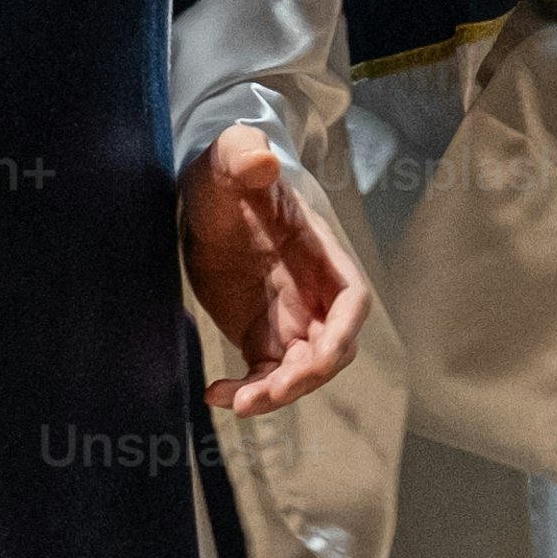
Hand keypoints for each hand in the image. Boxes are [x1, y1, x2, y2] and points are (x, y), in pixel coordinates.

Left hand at [183, 123, 369, 414]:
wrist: (206, 197)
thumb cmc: (228, 172)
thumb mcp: (230, 157)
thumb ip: (244, 155)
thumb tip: (261, 162)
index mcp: (320, 254)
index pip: (351, 300)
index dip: (342, 332)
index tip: (320, 358)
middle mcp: (313, 294)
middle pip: (330, 350)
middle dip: (304, 378)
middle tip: (260, 395)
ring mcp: (290, 320)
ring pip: (299, 373)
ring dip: (275, 394)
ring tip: (234, 402)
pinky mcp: (262, 337)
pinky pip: (265, 377)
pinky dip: (246, 393)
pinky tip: (214, 394)